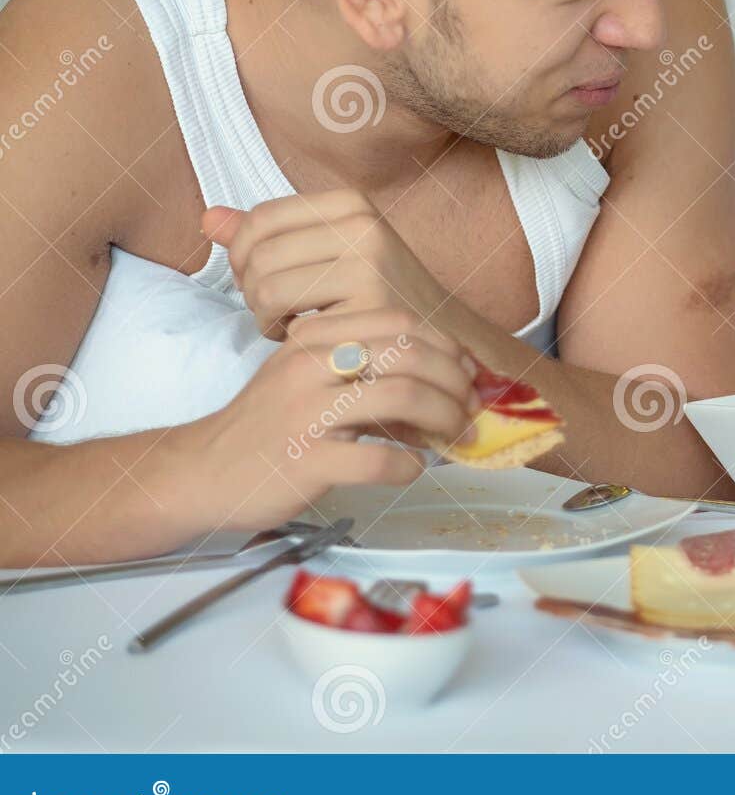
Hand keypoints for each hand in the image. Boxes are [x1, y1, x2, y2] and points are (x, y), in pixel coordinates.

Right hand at [182, 308, 477, 529]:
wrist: (204, 471)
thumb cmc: (268, 424)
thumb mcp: (306, 375)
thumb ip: (361, 363)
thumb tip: (441, 368)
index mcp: (314, 339)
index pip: (398, 323)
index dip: (444, 346)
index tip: (465, 370)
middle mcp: (309, 367)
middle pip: (408, 355)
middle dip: (454, 381)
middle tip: (470, 407)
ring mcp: (306, 414)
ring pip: (401, 397)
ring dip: (444, 418)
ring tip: (456, 435)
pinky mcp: (306, 461)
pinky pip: (378, 458)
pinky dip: (408, 465)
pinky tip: (412, 469)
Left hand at [202, 191, 447, 339]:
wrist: (445, 341)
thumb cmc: (378, 299)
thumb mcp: (326, 255)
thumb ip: (266, 236)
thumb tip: (207, 218)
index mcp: (350, 203)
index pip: (259, 219)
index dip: (245, 257)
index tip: (266, 281)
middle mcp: (362, 224)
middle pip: (257, 254)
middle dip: (253, 291)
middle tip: (279, 313)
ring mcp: (370, 264)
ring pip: (266, 286)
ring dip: (266, 316)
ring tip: (292, 326)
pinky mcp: (370, 307)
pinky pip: (292, 321)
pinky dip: (288, 337)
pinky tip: (311, 341)